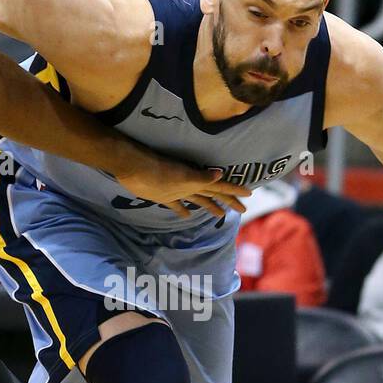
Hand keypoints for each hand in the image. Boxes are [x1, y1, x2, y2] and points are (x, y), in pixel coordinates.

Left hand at [115, 147, 249, 219]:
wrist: (132, 168)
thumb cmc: (156, 171)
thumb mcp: (181, 175)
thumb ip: (201, 177)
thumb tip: (221, 173)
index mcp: (196, 181)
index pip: (220, 186)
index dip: (234, 190)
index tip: (249, 193)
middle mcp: (189, 185)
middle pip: (213, 194)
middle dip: (228, 201)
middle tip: (242, 209)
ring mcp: (177, 191)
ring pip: (198, 199)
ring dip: (209, 205)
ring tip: (219, 214)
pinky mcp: (163, 196)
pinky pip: (177, 205)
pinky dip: (182, 210)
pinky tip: (186, 215)